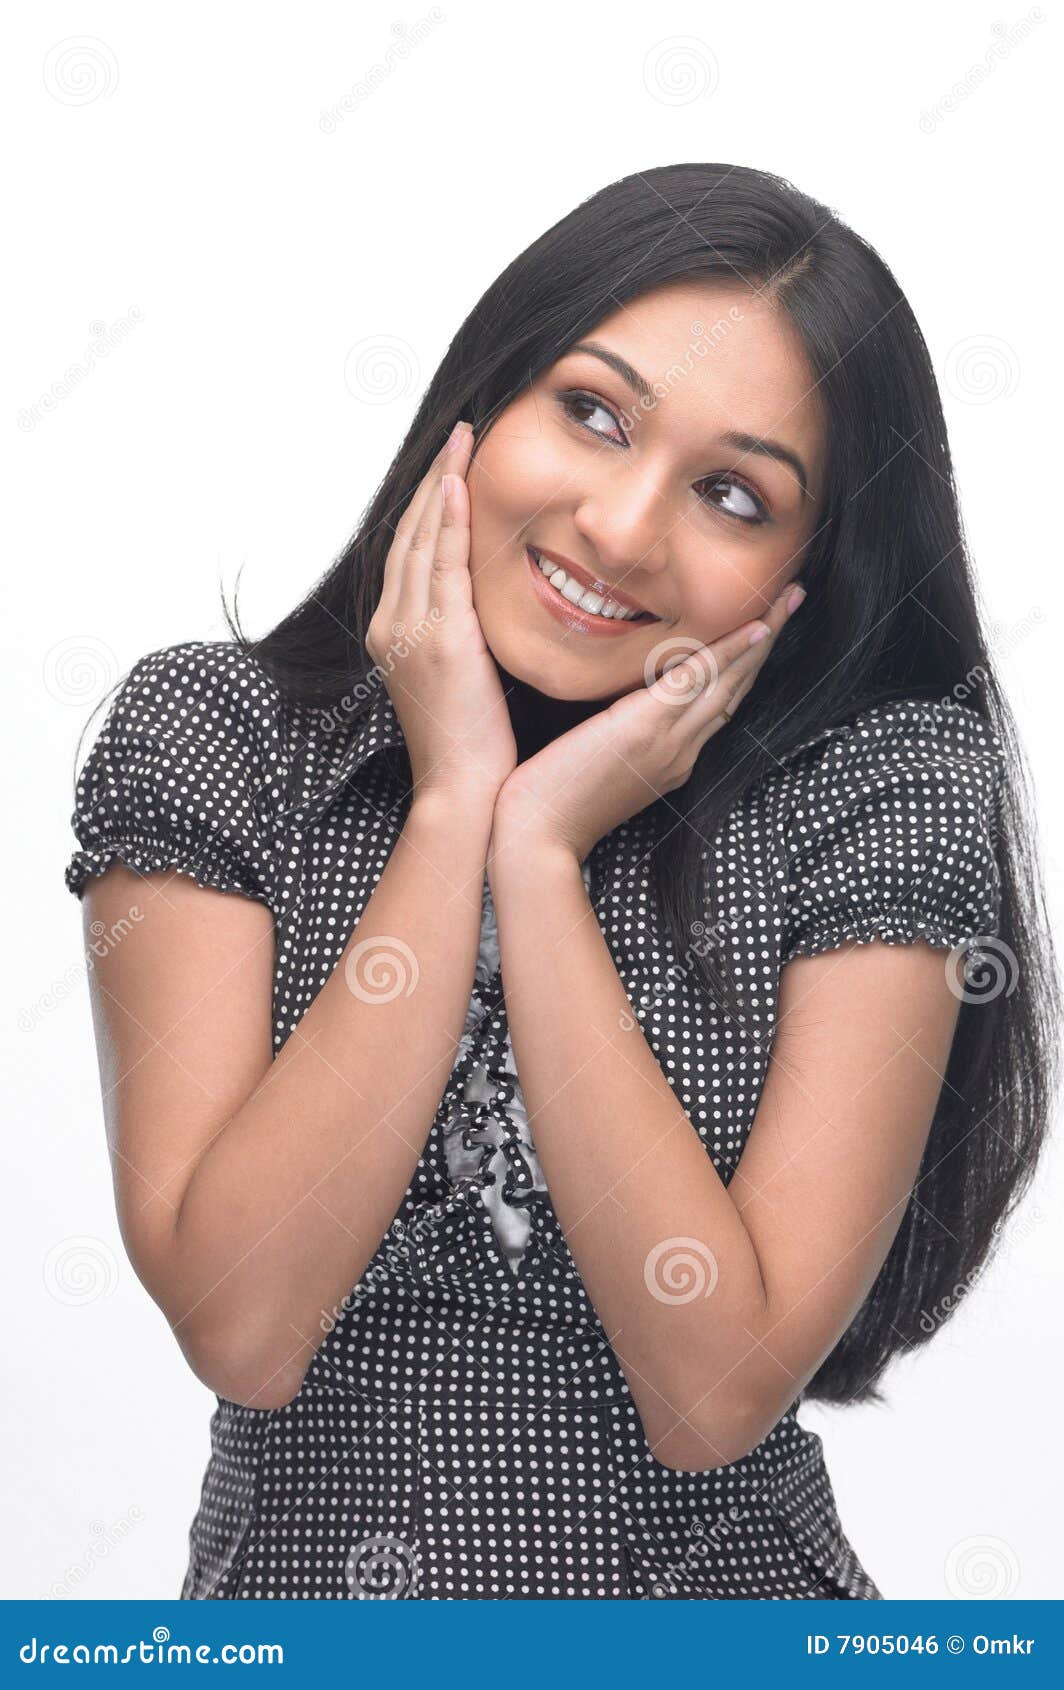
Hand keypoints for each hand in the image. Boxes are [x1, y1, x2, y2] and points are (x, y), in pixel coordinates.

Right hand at [366, 421, 516, 807]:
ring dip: (442, 483)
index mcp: (394, 634)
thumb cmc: (472, 747)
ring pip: (423, 539)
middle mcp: (392, 625)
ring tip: (462, 439)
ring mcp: (410, 630)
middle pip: (409, 534)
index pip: (411, 553)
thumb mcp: (462, 680)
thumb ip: (465, 638)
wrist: (462, 791)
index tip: (451, 465)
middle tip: (458, 432)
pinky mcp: (439, 638)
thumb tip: (490, 610)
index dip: (430, 505)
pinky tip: (459, 483)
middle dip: (434, 480)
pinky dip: (449, 520)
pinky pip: (442, 564)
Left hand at [488, 581, 805, 868]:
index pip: (718, 704)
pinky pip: (697, 682)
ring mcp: (669, 741)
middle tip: (793, 600)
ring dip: (761, 638)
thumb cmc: (553, 802)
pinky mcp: (646, 728)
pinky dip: (729, 653)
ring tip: (787, 600)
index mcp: (672, 760)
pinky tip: (753, 628)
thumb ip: (620, 734)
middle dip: (766, 643)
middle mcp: (682, 751)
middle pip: (736, 689)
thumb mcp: (598, 764)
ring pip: (728, 681)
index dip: (744, 666)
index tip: (762, 631)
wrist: (538, 835)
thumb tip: (620, 704)